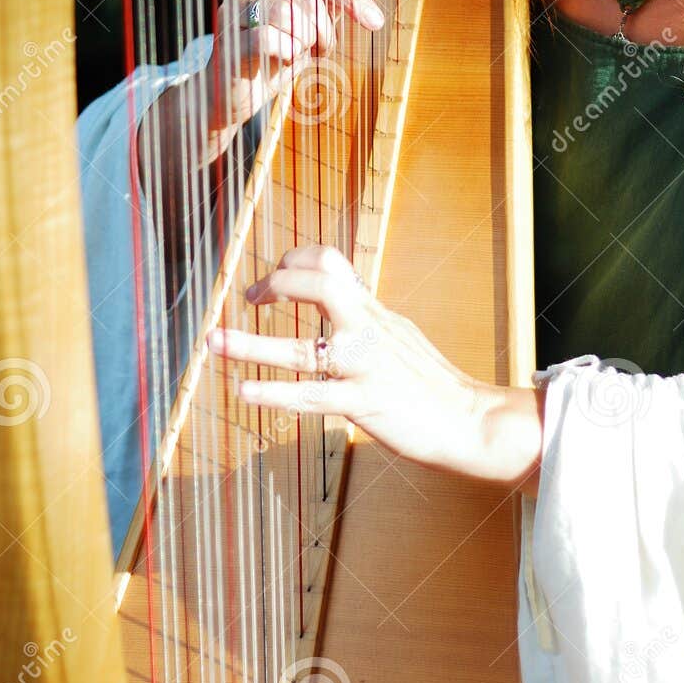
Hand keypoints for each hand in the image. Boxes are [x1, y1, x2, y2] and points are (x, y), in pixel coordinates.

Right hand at [192, 0, 383, 155]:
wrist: (234, 95)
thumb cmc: (276, 55)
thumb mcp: (316, 22)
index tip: (375, 22)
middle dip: (324, 31)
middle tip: (317, 50)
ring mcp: (233, 9)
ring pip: (289, 12)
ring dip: (304, 42)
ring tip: (296, 54)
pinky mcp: (227, 39)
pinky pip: (268, 37)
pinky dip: (286, 52)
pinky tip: (283, 60)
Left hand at [209, 244, 544, 490]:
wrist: (470, 420)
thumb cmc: (433, 382)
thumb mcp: (399, 334)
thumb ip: (366, 317)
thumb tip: (339, 295)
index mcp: (374, 311)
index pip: (332, 263)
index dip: (294, 262)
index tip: (270, 281)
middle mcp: (369, 330)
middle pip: (320, 284)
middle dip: (276, 284)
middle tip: (248, 299)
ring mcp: (366, 368)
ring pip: (302, 350)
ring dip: (251, 345)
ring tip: (214, 342)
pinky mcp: (364, 404)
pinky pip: (311, 397)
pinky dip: (274, 393)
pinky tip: (244, 392)